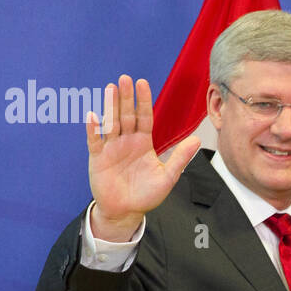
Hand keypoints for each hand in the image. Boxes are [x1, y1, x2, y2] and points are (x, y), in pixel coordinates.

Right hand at [85, 75, 200, 240]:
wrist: (125, 211)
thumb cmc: (146, 195)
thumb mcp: (167, 177)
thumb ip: (180, 158)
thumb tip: (197, 140)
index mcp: (143, 143)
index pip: (144, 117)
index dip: (143, 101)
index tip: (142, 83)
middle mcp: (127, 141)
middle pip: (126, 115)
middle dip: (126, 97)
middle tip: (125, 78)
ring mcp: (111, 148)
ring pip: (111, 123)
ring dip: (110, 106)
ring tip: (111, 88)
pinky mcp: (98, 158)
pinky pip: (95, 141)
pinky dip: (93, 129)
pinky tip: (93, 116)